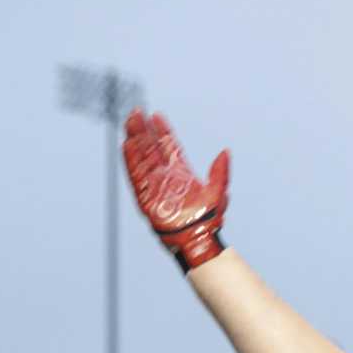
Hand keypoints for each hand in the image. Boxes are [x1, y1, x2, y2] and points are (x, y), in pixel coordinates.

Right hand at [122, 110, 228, 272]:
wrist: (196, 240)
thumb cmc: (207, 220)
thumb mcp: (218, 192)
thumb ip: (220, 172)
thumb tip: (225, 152)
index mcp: (182, 173)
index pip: (169, 147)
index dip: (162, 131)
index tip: (156, 116)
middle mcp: (166, 176)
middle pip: (152, 148)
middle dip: (144, 130)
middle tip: (137, 112)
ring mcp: (155, 185)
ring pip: (142, 158)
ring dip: (136, 140)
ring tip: (130, 122)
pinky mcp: (146, 196)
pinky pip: (136, 175)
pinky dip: (131, 160)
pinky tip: (127, 145)